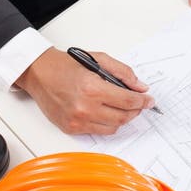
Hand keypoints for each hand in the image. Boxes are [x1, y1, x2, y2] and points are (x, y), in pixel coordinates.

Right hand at [15, 48, 154, 134]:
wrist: (40, 73)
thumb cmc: (67, 65)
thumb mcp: (99, 59)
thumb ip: (123, 72)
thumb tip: (140, 87)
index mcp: (93, 87)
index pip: (128, 101)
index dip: (143, 102)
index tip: (149, 100)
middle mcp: (85, 107)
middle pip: (123, 117)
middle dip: (136, 111)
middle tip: (139, 104)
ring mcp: (77, 120)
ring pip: (113, 128)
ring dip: (123, 118)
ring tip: (123, 108)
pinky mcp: (71, 128)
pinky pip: (98, 131)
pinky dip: (107, 123)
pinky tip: (107, 112)